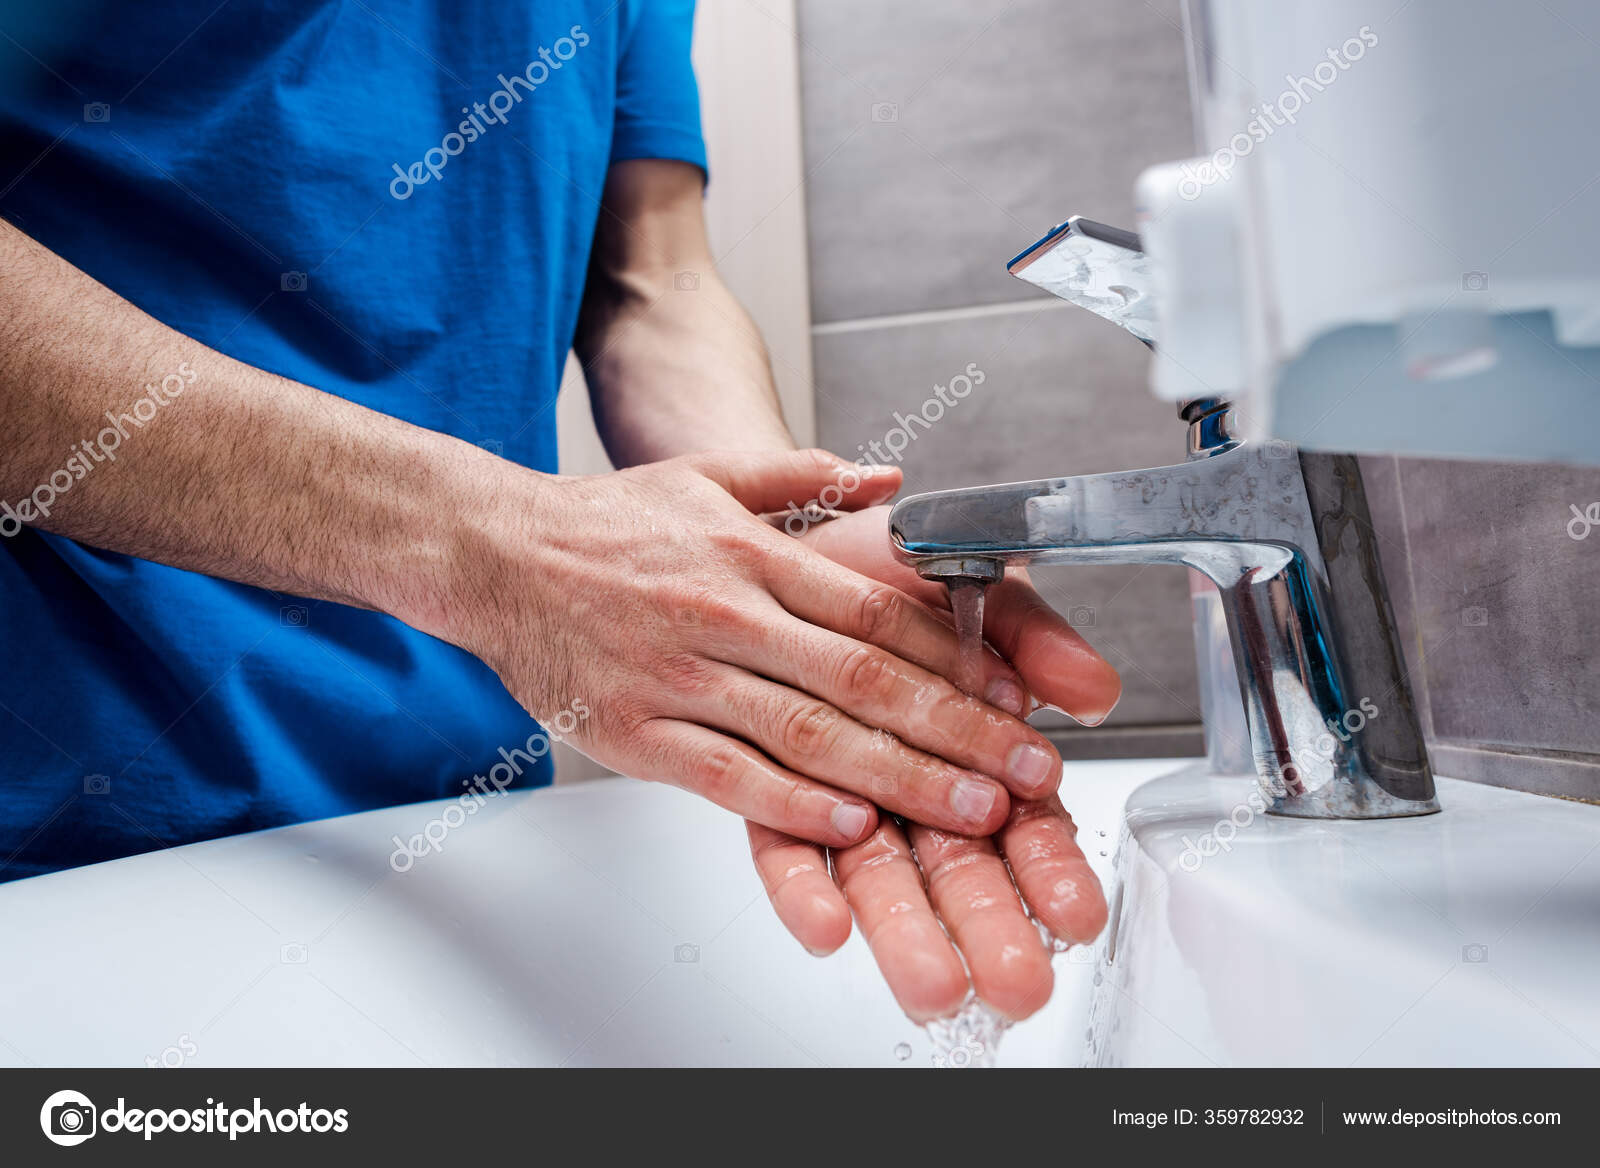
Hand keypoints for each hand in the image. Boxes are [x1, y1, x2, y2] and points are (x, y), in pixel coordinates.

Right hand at [453, 450, 1068, 845]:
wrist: (494, 554)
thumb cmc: (606, 524)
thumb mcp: (708, 474)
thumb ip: (806, 475)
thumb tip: (894, 480)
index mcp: (753, 556)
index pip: (876, 614)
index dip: (956, 659)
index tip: (1013, 696)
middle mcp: (727, 615)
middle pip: (863, 681)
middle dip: (957, 734)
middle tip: (1024, 776)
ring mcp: (682, 678)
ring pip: (808, 736)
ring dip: (898, 780)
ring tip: (970, 814)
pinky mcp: (638, 734)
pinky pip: (727, 778)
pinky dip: (792, 807)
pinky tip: (852, 829)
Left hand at [745, 506, 1120, 1020]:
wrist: (791, 534)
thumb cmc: (890, 565)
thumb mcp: (982, 587)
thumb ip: (1036, 639)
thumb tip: (1095, 691)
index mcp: (975, 742)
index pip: (1023, 820)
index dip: (1050, 865)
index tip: (1076, 911)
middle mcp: (910, 780)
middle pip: (956, 866)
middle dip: (989, 925)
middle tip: (1018, 982)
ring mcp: (842, 789)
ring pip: (877, 872)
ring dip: (906, 929)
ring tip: (935, 986)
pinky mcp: (768, 787)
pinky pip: (783, 848)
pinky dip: (804, 888)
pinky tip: (824, 929)